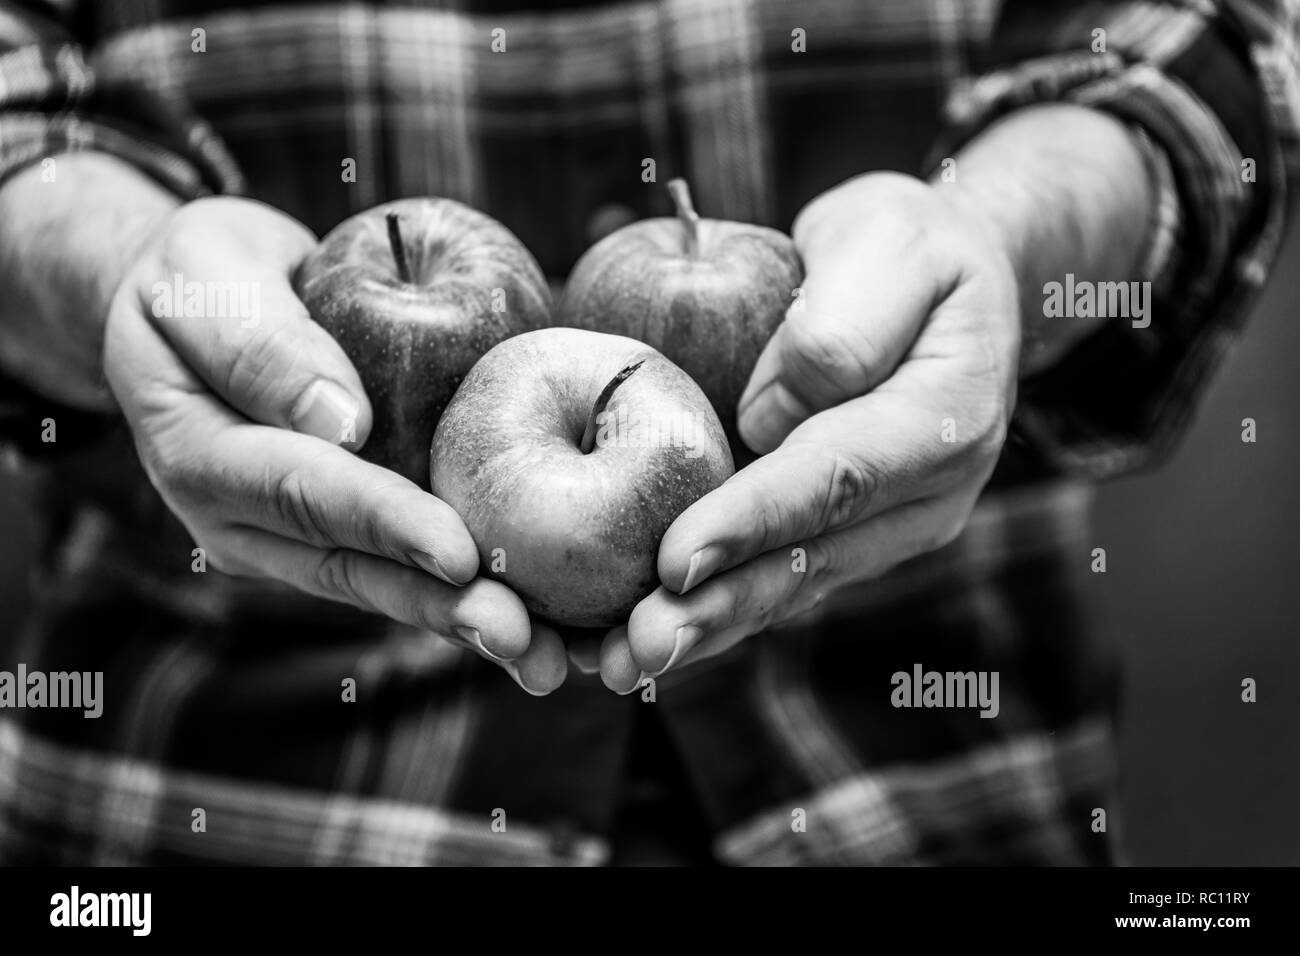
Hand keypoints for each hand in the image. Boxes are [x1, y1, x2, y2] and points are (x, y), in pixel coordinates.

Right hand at [103, 197, 565, 693]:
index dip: (386, 525)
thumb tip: (339, 421)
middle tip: (524, 641)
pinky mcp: (336, 534)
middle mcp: (245, 521)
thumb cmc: (199, 276)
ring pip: (385, 586)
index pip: (306, 493)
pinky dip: (469, 593)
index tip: (460, 555)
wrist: (196, 301)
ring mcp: (290, 538)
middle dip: (443, 608)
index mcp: (204, 458)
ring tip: (548, 658)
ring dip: (467, 622)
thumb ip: (260, 344)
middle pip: (354, 569)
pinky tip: (542, 623)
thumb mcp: (206, 278)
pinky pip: (403, 569)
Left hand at [599, 172, 1020, 690]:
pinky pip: (782, 574)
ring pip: (795, 585)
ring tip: (622, 665)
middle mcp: (926, 494)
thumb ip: (841, 325)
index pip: (839, 476)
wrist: (960, 275)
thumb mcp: (890, 240)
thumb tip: (763, 420)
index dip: (757, 522)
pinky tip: (641, 637)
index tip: (675, 562)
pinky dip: (715, 607)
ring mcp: (891, 525)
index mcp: (947, 417)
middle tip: (637, 650)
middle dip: (721, 608)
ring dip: (709, 628)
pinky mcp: (850, 533)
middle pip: (814, 559)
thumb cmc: (913, 245)